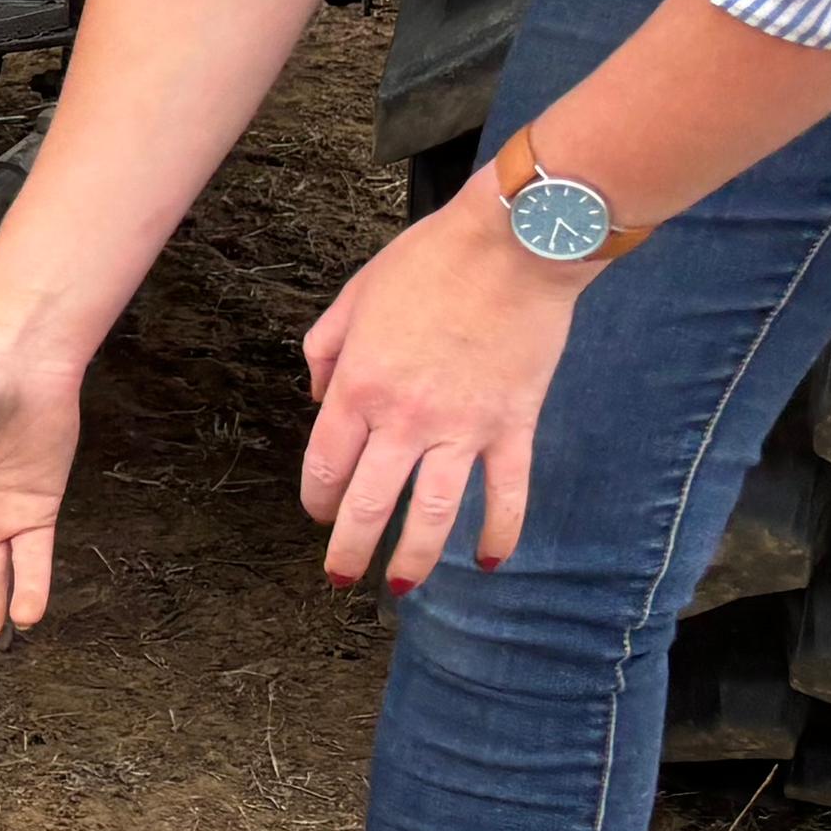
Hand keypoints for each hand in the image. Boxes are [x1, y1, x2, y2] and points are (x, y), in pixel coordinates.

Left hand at [297, 191, 586, 589]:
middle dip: (349, 550)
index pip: (325, 465)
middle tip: (340, 579)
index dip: (317, 500)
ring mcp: (462, 427)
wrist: (513, 244)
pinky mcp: (513, 425)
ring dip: (414, 558)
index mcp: (358, 387)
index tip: (318, 514)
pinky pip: (507, 491)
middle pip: (368, 504)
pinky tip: (491, 560)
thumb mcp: (353, 296)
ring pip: (432, 514)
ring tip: (401, 586)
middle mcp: (405, 418)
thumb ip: (325, 350)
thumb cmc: (430, 261)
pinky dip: (501, 530)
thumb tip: (318, 397)